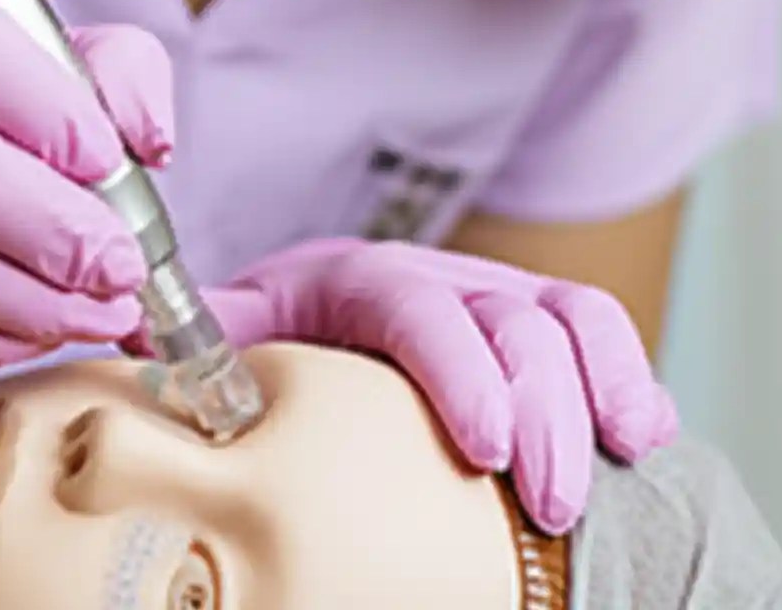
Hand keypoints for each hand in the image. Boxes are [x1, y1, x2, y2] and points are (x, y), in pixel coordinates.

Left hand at [132, 238, 678, 533]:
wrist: (326, 310)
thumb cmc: (283, 334)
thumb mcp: (240, 329)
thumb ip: (207, 338)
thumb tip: (140, 334)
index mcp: (356, 278)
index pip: (416, 308)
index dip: (458, 372)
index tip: (483, 449)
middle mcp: (436, 275)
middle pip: (509, 320)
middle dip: (541, 412)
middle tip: (550, 505)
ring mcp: (493, 294)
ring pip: (568, 319)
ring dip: (595, 397)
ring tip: (606, 476)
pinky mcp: (537, 319)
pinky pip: (597, 328)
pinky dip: (626, 375)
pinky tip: (642, 431)